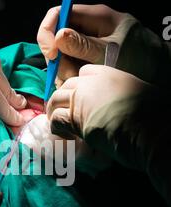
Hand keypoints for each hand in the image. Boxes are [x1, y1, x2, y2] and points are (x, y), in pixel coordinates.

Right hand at [37, 4, 161, 87]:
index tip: (52, 55)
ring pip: (62, 55)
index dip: (48, 32)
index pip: (59, 14)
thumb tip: (58, 36)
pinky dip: (70, 77)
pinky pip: (70, 66)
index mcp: (95, 17)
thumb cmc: (140, 58)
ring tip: (78, 82)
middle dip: (58, 58)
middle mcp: (88, 28)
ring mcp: (87, 45)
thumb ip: (84, 46)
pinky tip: (79, 84)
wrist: (158, 70)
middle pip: (57, 38)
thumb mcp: (111, 52)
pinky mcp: (87, 59)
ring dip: (64, 71)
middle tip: (69, 75)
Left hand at [47, 64, 163, 170]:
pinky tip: (62, 134)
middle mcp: (93, 82)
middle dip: (63, 98)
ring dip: (55, 111)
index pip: (84, 72)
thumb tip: (121, 106)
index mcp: (110, 73)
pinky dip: (56, 127)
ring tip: (58, 123)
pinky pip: (57, 119)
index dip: (79, 85)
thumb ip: (123, 94)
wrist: (150, 130)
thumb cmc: (152, 116)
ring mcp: (82, 98)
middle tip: (62, 110)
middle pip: (67, 85)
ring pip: (57, 99)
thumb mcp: (139, 94)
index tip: (77, 97)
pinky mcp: (75, 117)